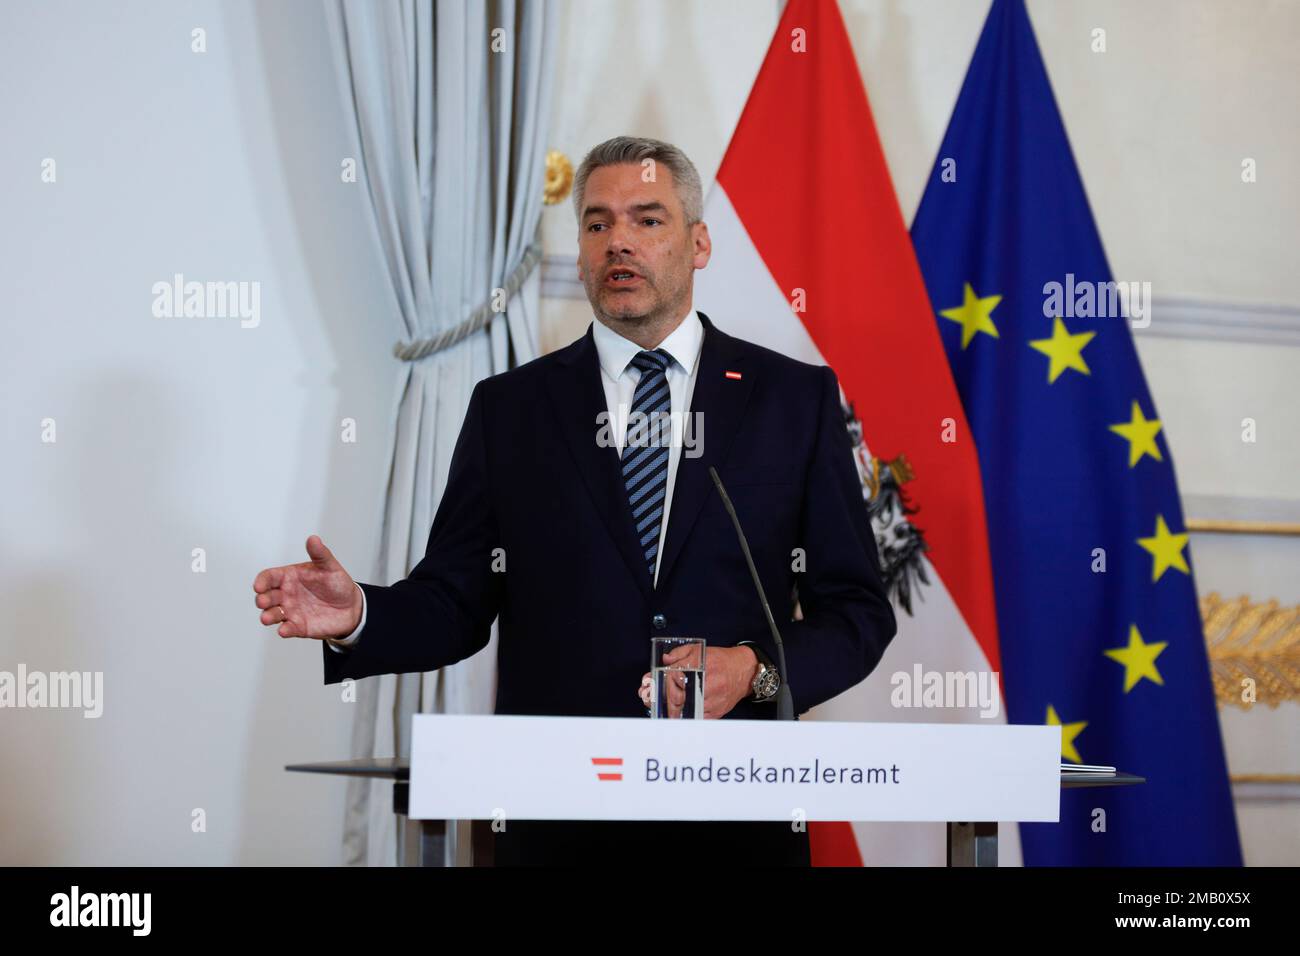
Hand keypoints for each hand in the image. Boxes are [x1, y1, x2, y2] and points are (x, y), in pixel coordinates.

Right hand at [252, 534, 362, 639]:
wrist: (351, 606)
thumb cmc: (336, 583)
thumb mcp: (330, 566)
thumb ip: (320, 554)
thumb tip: (313, 538)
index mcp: (289, 577)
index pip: (268, 577)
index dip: (261, 581)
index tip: (259, 586)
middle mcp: (285, 594)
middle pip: (266, 596)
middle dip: (262, 599)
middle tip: (263, 601)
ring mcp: (290, 611)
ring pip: (272, 614)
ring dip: (268, 616)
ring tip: (267, 618)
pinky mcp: (298, 626)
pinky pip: (288, 629)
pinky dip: (284, 630)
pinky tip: (284, 630)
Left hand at [638, 645, 758, 718]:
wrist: (744, 671)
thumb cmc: (721, 660)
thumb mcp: (699, 650)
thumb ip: (680, 653)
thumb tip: (664, 660)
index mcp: (702, 666)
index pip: (674, 675)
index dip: (657, 680)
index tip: (647, 683)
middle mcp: (708, 684)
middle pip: (677, 695)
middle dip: (659, 697)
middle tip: (648, 698)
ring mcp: (712, 700)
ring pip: (685, 709)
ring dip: (668, 709)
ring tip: (657, 706)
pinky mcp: (716, 712)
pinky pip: (695, 718)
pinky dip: (683, 718)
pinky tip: (674, 714)